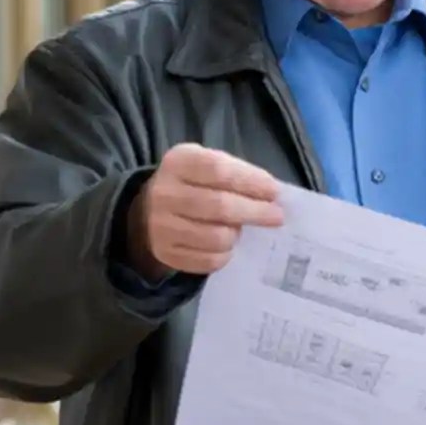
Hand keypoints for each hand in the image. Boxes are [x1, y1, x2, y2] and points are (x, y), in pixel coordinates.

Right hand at [128, 143, 283, 276]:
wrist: (148, 211)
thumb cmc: (193, 183)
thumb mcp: (208, 164)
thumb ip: (238, 172)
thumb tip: (271, 192)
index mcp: (179, 163)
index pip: (219, 170)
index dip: (250, 181)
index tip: (274, 191)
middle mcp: (164, 194)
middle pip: (219, 206)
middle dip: (255, 212)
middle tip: (277, 216)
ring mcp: (161, 226)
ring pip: (215, 237)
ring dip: (237, 234)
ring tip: (241, 228)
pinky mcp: (165, 253)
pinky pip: (208, 261)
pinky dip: (225, 254)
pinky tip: (227, 245)